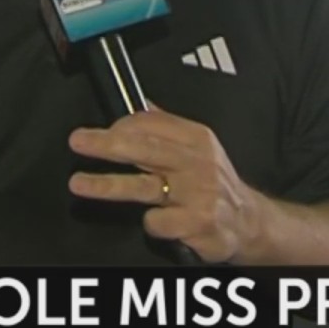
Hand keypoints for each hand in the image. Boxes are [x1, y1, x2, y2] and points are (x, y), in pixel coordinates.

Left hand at [68, 106, 262, 263]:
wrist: (249, 222)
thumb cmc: (214, 183)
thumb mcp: (199, 147)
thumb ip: (167, 127)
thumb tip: (139, 104)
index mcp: (196, 138)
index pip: (152, 124)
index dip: (120, 126)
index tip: (97, 132)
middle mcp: (198, 163)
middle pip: (145, 148)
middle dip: (107, 144)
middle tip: (79, 141)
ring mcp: (199, 194)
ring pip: (144, 187)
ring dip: (107, 185)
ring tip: (79, 184)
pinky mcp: (198, 222)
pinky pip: (157, 221)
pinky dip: (150, 223)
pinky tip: (158, 221)